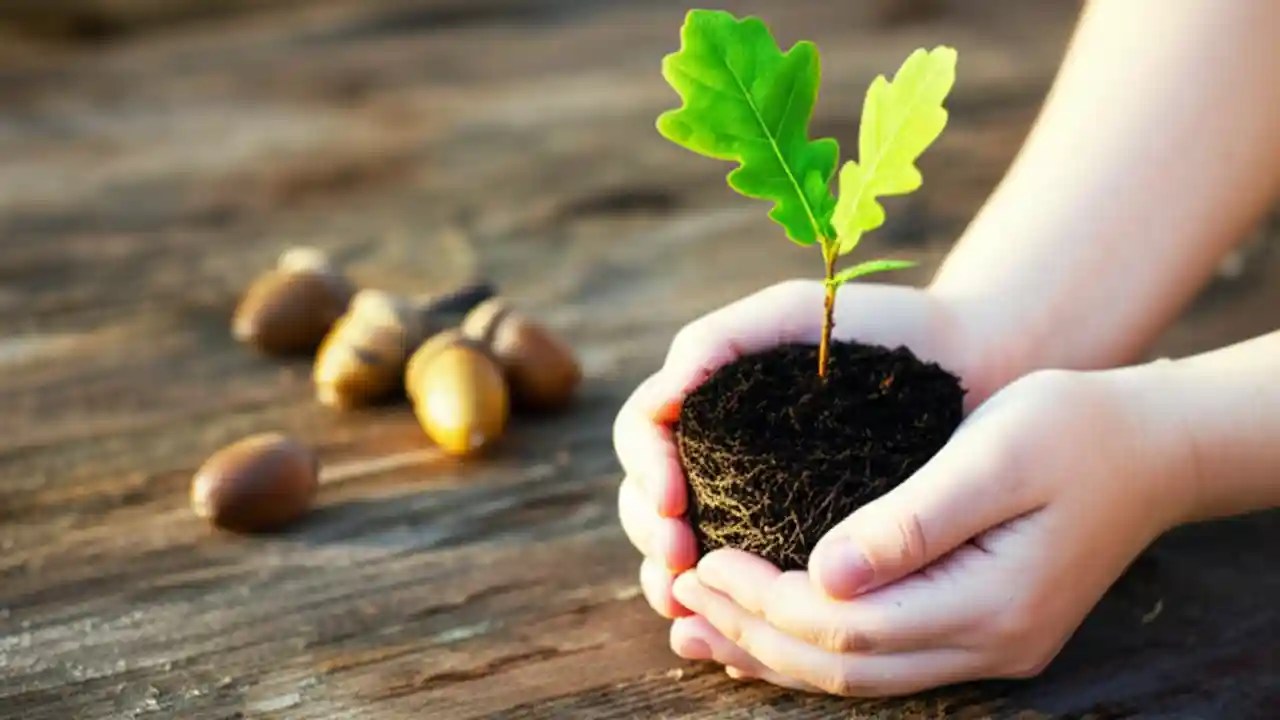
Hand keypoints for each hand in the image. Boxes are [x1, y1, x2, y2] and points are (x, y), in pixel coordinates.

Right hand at [614, 279, 1004, 619]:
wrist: (969, 362)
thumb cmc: (878, 328)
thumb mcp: (792, 316)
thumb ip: (719, 339)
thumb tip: (663, 397)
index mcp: (706, 399)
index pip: (644, 435)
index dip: (644, 470)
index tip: (673, 501)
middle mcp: (719, 453)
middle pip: (647, 500)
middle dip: (650, 536)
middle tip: (679, 563)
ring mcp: (753, 498)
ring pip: (682, 546)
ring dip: (669, 579)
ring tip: (684, 602)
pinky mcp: (797, 539)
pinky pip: (743, 576)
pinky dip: (722, 604)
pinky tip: (724, 627)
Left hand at [668, 368, 1194, 694]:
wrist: (1149, 447)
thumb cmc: (1073, 428)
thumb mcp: (996, 454)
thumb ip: (912, 520)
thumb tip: (824, 574)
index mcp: (990, 602)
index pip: (848, 629)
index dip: (765, 602)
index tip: (705, 560)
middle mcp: (988, 644)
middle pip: (842, 668)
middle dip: (751, 632)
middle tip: (679, 589)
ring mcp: (986, 648)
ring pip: (856, 678)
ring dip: (769, 652)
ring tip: (695, 623)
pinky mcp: (978, 631)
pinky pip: (879, 661)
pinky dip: (811, 650)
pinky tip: (760, 633)